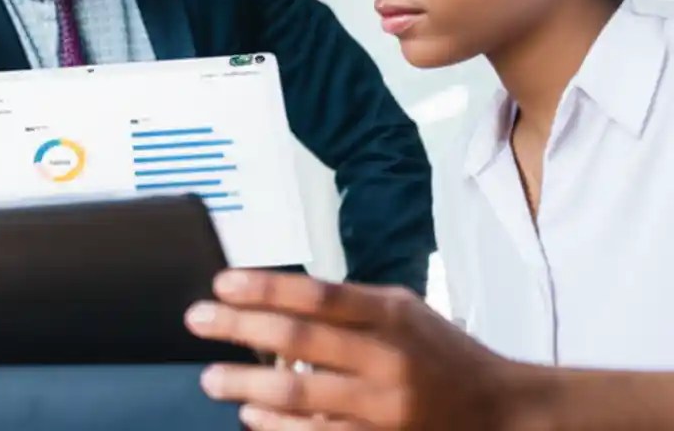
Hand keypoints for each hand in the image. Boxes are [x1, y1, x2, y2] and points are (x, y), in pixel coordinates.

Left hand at [184, 270, 516, 429]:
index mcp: (391, 315)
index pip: (317, 293)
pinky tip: (251, 415)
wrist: (504, 413)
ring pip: (302, 394)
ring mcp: (386, 408)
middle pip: (299, 338)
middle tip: (196, 320)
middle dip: (238, 327)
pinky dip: (278, 426)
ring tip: (211, 378)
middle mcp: (389, 359)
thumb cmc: (441, 355)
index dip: (264, 286)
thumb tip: (272, 298)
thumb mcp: (403, 313)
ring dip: (247, 384)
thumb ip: (347, 305)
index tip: (220, 283)